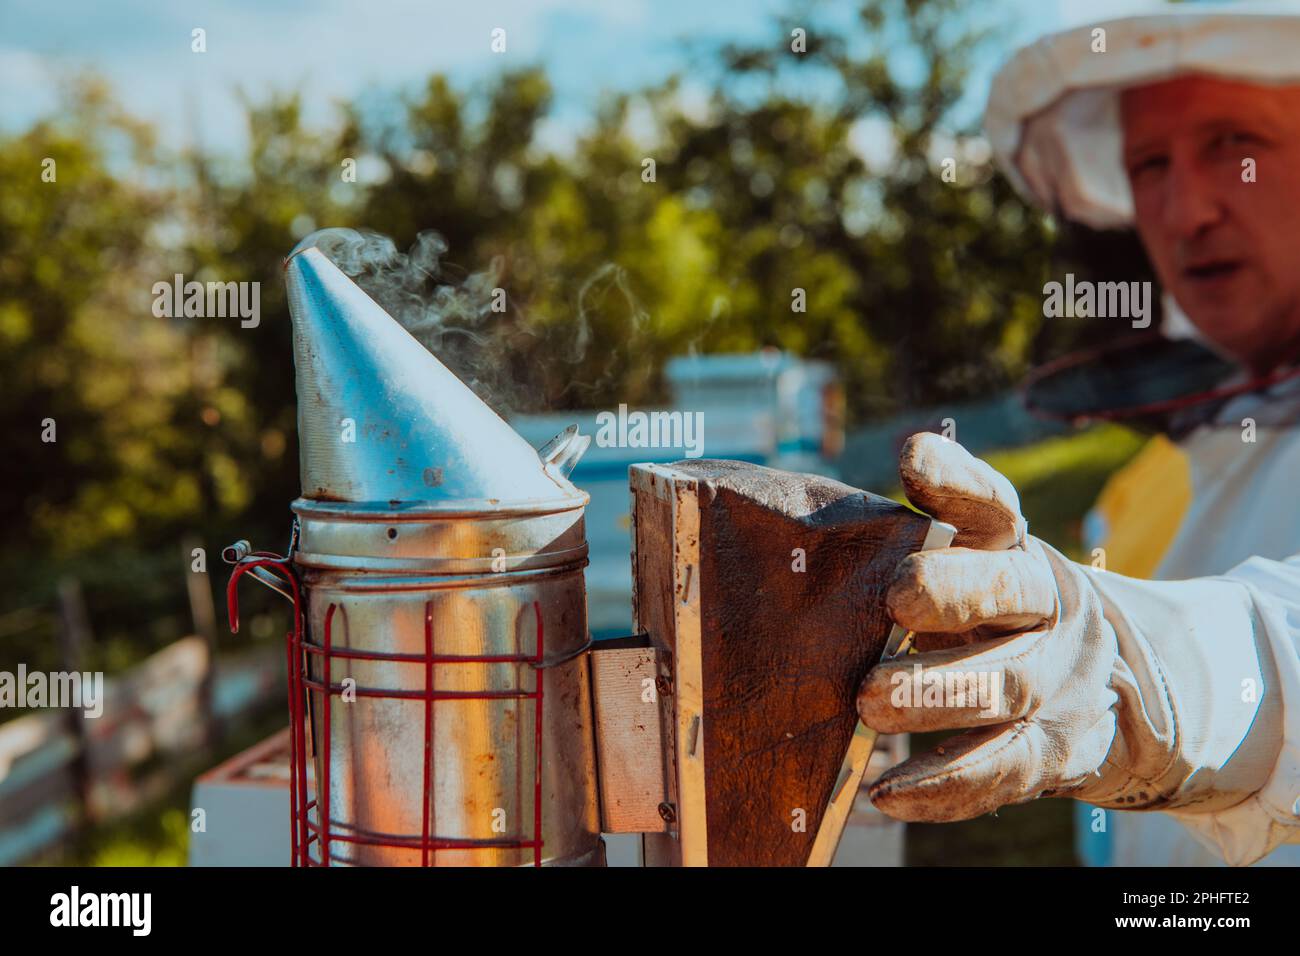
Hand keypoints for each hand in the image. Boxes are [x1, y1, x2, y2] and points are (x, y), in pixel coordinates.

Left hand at [855, 433, 1279, 822]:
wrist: (1111, 686)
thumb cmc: (992, 613)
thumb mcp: (968, 568)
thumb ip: (909, 549)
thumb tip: (813, 534)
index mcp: (1011, 549)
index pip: (992, 504)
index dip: (958, 481)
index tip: (913, 459)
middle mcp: (1042, 607)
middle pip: (1011, 591)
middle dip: (957, 591)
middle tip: (896, 602)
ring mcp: (1054, 681)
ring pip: (1005, 685)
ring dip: (936, 693)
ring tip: (868, 704)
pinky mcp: (1054, 751)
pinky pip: (1003, 769)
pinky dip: (946, 786)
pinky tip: (889, 793)